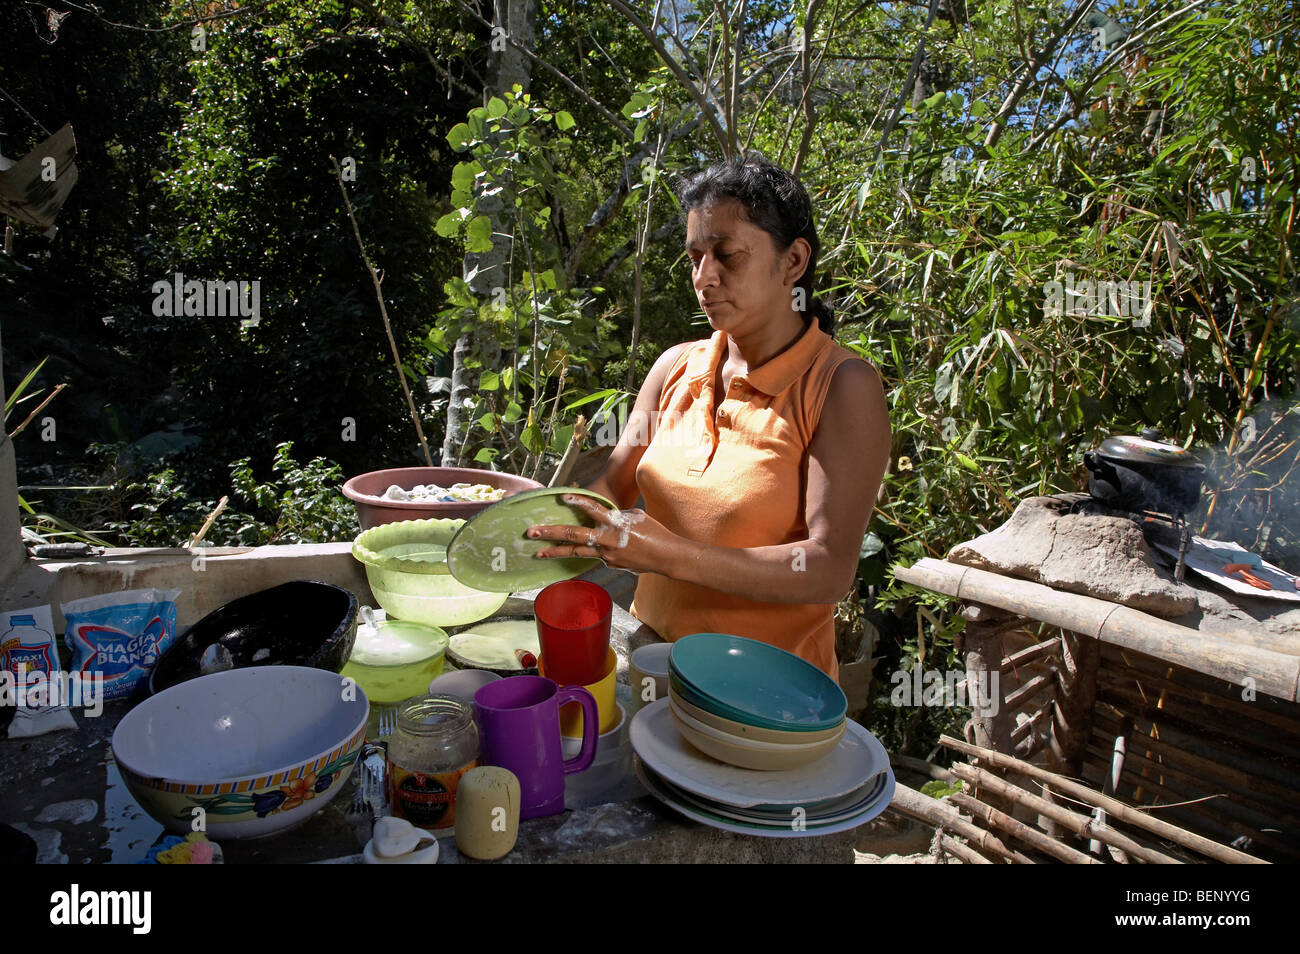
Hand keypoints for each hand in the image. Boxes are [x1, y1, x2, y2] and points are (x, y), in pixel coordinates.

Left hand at [528, 495, 680, 573]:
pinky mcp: (609, 563)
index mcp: (616, 523)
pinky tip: (578, 552)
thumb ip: (616, 515)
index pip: (593, 509)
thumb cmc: (654, 531)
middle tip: (532, 531)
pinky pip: (592, 556)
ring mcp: (607, 554)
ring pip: (576, 552)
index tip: (562, 497)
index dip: (577, 501)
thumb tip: (603, 517)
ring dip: (555, 551)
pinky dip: (584, 552)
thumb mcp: (635, 516)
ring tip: (538, 552)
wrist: (666, 557)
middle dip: (551, 533)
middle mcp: (608, 540)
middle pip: (574, 535)